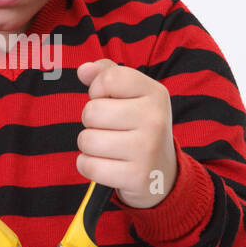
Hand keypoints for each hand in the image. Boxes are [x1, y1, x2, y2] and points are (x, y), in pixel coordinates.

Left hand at [75, 59, 177, 209]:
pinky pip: (88, 166)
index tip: (108, 100)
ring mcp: (147, 149)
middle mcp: (155, 119)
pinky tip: (107, 165)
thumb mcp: (132, 95)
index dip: (97, 90)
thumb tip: (83, 70)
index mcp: (156, 93)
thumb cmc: (138, 127)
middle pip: (92, 111)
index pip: (109, 78)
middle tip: (110, 129)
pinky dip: (89, 166)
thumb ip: (106, 74)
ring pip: (87, 140)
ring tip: (109, 148)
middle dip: (91, 122)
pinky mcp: (136, 176)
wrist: (161, 174)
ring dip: (89, 146)